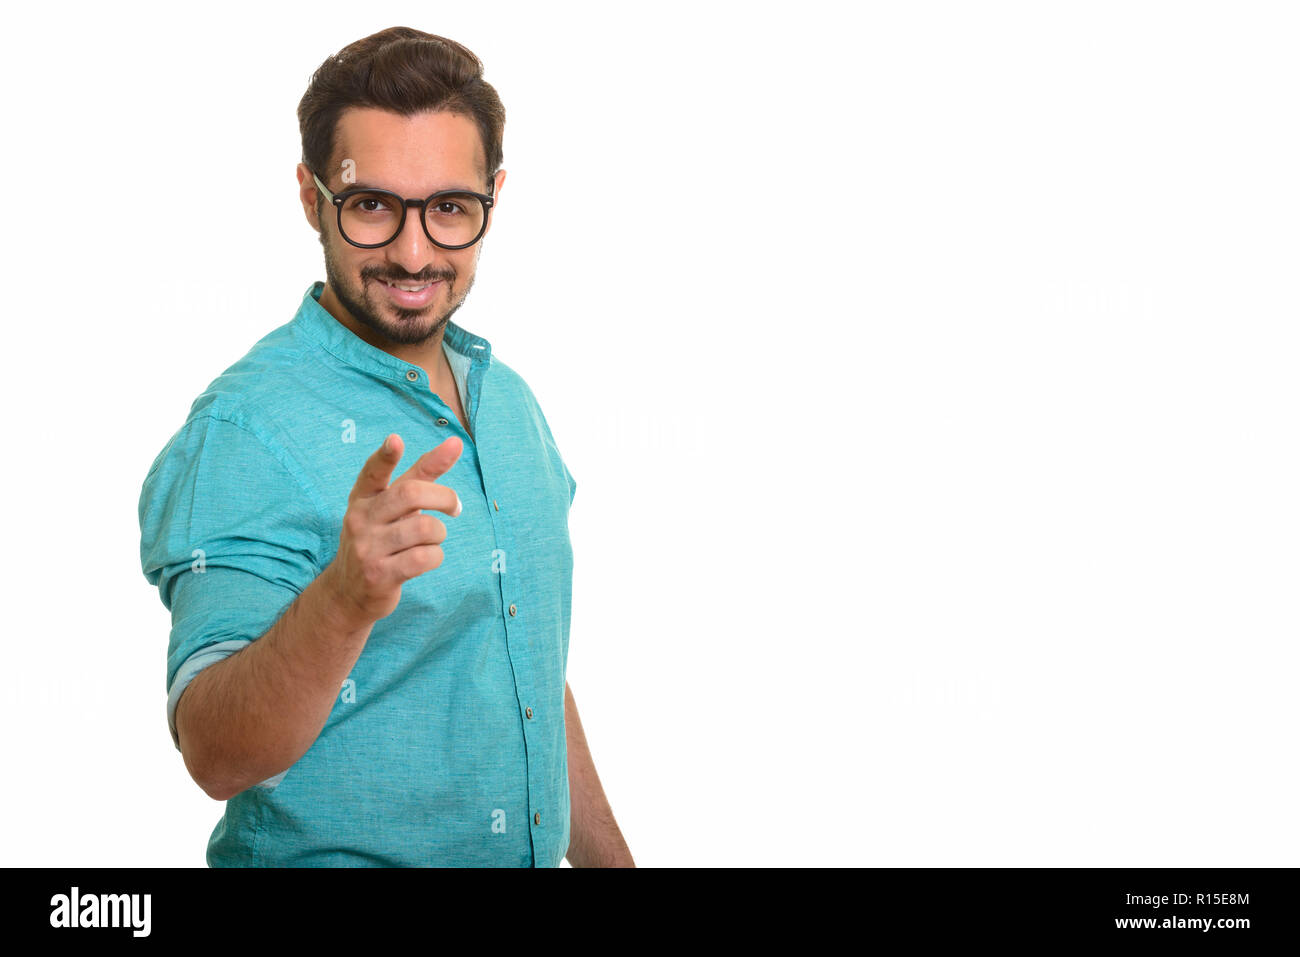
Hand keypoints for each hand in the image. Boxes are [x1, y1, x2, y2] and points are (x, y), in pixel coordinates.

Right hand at [324, 433, 462, 625]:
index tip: (396, 440)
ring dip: (440, 533)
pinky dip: (436, 556)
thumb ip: (421, 475)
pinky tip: (427, 558)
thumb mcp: (391, 507)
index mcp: (362, 498)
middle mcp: (360, 519)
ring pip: (425, 528)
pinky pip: (424, 558)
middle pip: (410, 494)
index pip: (372, 472)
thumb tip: (455, 443)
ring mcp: (368, 548)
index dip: (385, 456)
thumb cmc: (380, 539)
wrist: (348, 593)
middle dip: (444, 497)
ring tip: (433, 540)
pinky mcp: (379, 575)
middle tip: (455, 508)